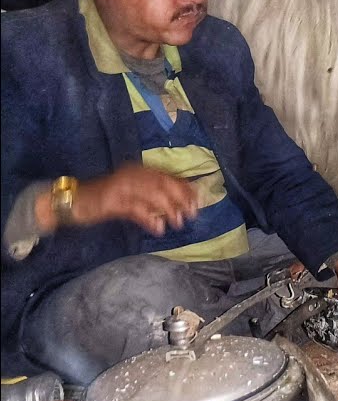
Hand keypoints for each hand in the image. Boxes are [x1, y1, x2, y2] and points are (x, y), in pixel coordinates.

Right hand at [65, 164, 198, 235]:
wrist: (75, 201)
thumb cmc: (107, 199)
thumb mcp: (134, 195)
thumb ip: (154, 197)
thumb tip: (181, 205)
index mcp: (139, 171)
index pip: (168, 176)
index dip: (185, 188)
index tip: (198, 202)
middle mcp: (132, 175)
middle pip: (163, 184)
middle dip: (181, 199)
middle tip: (192, 214)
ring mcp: (121, 187)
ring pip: (152, 195)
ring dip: (168, 210)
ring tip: (177, 224)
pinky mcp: (112, 202)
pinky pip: (136, 209)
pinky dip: (149, 220)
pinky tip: (158, 229)